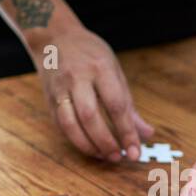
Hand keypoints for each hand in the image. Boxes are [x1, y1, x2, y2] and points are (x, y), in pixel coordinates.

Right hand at [38, 26, 152, 160]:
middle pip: (90, 116)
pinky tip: (89, 148)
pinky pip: (61, 125)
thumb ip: (129, 104)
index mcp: (100, 68)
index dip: (126, 131)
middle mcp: (77, 78)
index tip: (136, 151)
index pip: (115, 104)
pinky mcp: (49, 99)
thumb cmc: (90, 55)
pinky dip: (75, 140)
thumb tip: (146, 133)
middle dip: (105, 141)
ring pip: (70, 124)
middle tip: (119, 157)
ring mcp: (60, 89)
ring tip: (104, 157)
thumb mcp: (114, 70)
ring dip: (88, 145)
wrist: (54, 37)